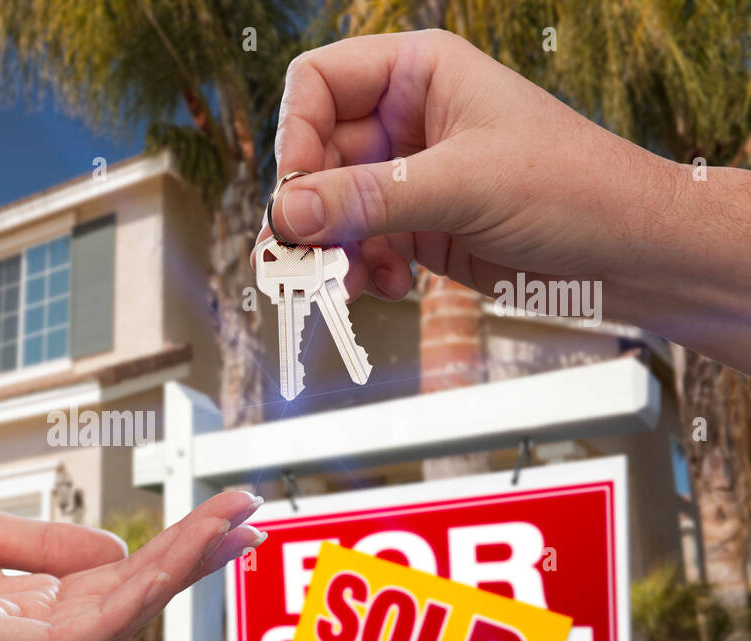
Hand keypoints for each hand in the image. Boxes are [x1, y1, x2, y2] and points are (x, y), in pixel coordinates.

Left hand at [0, 479, 263, 640]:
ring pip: (115, 617)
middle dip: (192, 560)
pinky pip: (76, 633)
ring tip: (227, 528)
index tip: (223, 513)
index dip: (171, 552)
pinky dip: (127, 599)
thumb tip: (114, 550)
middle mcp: (23, 635)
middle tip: (250, 514)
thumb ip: (43, 545)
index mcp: (22, 606)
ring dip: (175, 573)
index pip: (114, 584)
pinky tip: (166, 566)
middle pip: (128, 600)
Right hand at [256, 29, 750, 372]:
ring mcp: (409, 176)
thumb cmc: (576, 190)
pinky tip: (387, 287)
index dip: (298, 133)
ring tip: (345, 281)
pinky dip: (359, 271)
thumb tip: (287, 211)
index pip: (320, 84)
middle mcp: (407, 120)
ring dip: (330, 248)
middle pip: (316, 153)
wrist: (632, 254)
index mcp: (421, 73)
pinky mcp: (417, 228)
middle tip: (301, 254)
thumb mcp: (465, 186)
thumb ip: (370, 198)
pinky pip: (358, 245)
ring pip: (331, 207)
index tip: (297, 190)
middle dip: (309, 207)